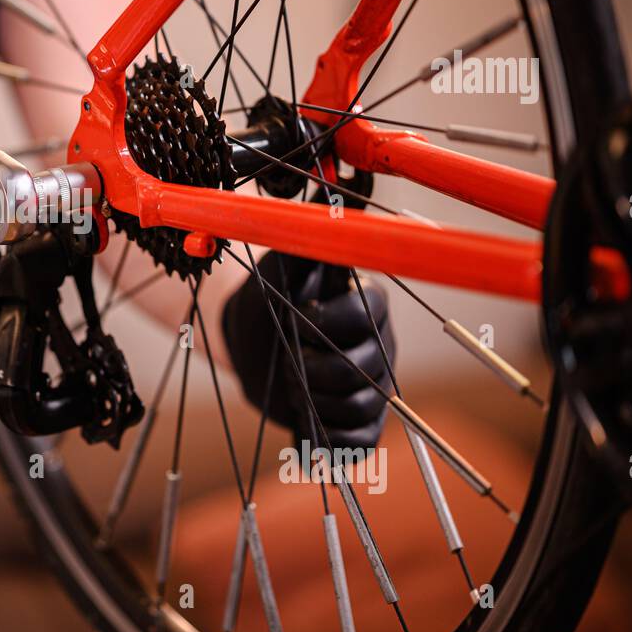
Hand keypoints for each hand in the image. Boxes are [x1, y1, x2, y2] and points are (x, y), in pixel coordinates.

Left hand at [221, 251, 394, 449]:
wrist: (250, 343)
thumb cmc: (267, 298)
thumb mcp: (280, 263)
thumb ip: (305, 235)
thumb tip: (324, 189)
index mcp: (367, 303)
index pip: (365, 314)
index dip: (323, 321)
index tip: (294, 318)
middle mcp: (380, 343)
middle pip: (364, 369)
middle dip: (313, 369)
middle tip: (287, 360)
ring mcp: (375, 384)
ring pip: (361, 406)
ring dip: (315, 401)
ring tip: (292, 385)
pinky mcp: (361, 419)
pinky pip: (362, 441)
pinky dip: (332, 440)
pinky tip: (308, 423)